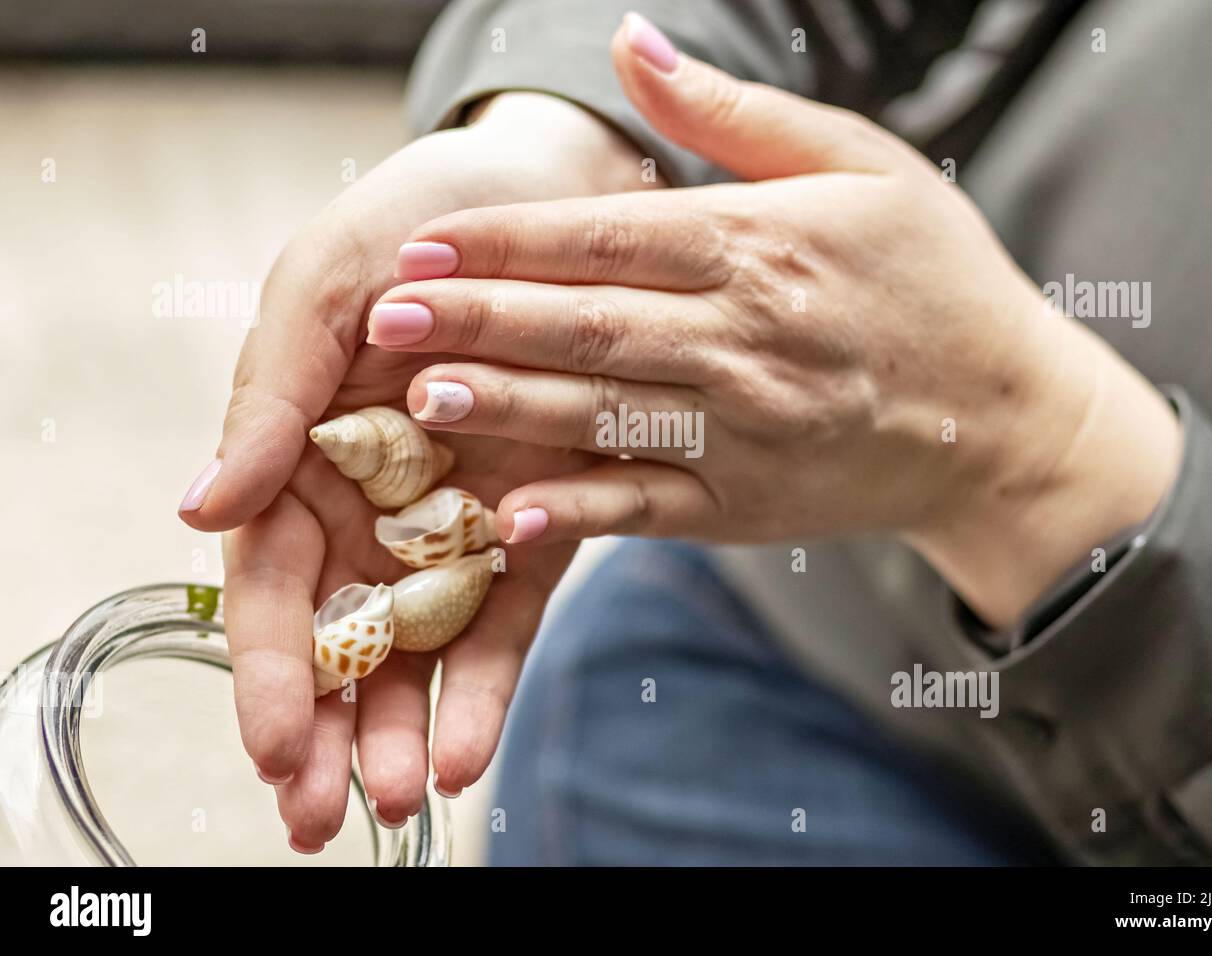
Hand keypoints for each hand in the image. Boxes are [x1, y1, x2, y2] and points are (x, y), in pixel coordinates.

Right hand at [178, 93, 652, 849]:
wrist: (558, 200)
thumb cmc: (425, 223)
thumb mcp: (326, 281)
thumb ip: (265, 392)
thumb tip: (196, 509)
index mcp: (306, 453)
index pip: (274, 582)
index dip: (270, 666)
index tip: (274, 745)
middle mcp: (377, 502)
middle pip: (343, 636)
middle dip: (331, 729)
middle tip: (323, 816)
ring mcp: (458, 519)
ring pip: (420, 647)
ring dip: (406, 727)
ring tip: (408, 799)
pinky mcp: (538, 521)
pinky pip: (506, 615)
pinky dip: (486, 681)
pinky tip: (470, 745)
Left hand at [370, 14, 1179, 630]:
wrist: (1002, 417)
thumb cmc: (931, 278)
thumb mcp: (860, 163)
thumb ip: (735, 114)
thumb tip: (628, 43)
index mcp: (764, 244)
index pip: (610, 236)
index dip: (510, 239)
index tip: (427, 240)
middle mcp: (749, 338)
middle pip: (590, 324)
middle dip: (482, 316)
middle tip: (388, 310)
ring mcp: (747, 430)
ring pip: (606, 414)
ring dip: (509, 406)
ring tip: (421, 393)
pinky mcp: (748, 505)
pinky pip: (652, 508)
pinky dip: (582, 514)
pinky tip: (514, 513)